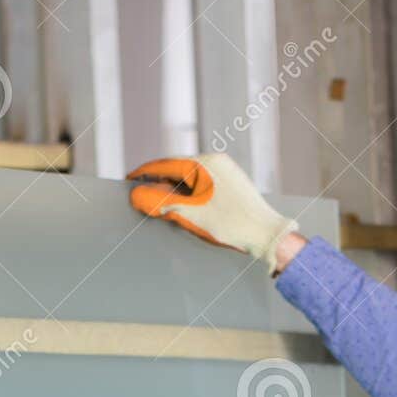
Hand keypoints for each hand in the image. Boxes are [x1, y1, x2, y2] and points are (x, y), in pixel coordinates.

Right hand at [127, 153, 298, 273]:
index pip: (166, 164)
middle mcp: (217, 161)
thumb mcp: (189, 214)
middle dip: (160, 185)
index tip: (129, 180)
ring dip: (175, 192)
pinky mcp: (232, 184)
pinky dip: (189, 196)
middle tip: (143, 198)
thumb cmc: (231, 224)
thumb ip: (160, 202)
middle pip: (178, 171)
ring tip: (163, 208)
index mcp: (206, 163)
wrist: (267, 235)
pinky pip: (203, 185)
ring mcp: (227, 172)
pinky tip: (185, 210)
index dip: (145, 173)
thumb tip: (137, 195)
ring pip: (190, 179)